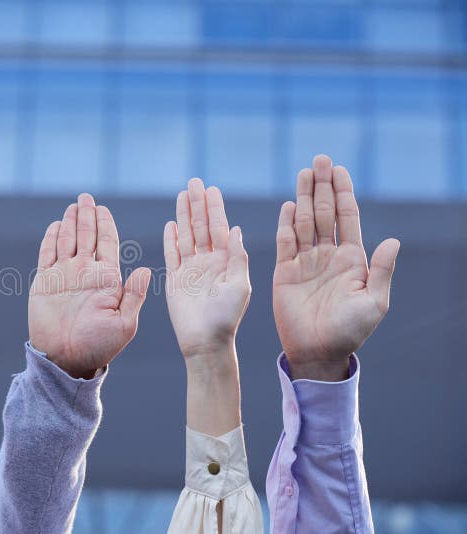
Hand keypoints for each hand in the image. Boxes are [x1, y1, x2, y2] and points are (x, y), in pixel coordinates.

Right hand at [28, 193, 150, 378]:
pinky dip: (51, 238)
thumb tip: (145, 269)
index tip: (102, 208)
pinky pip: (47, 254)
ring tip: (73, 206)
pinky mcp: (45, 281)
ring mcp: (64, 275)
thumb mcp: (124, 323)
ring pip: (68, 240)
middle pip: (87, 235)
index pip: (107, 243)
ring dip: (70, 222)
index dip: (105, 224)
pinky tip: (56, 225)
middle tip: (85, 198)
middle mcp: (86, 272)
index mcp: (107, 278)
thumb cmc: (99, 346)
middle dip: (87, 216)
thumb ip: (133, 295)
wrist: (65, 360)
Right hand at [164, 179, 250, 362]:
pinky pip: (171, 254)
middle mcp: (209, 261)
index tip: (212, 189)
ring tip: (182, 194)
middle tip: (194, 182)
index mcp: (227, 261)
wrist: (206, 342)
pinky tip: (170, 223)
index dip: (215, 209)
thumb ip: (237, 257)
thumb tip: (235, 229)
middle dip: (198, 204)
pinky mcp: (175, 278)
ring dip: (184, 215)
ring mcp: (191, 269)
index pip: (220, 228)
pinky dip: (170, 239)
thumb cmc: (227, 317)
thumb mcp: (240, 285)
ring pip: (186, 235)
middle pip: (201, 226)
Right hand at [273, 155, 399, 380]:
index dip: (343, 193)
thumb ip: (381, 271)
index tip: (339, 170)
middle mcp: (327, 255)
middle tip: (320, 159)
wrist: (318, 351)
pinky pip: (285, 242)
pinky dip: (286, 223)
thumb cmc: (350, 331)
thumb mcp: (374, 302)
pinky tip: (290, 204)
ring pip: (304, 221)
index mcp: (351, 259)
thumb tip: (392, 240)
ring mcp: (305, 262)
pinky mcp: (284, 272)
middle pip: (324, 212)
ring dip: (304, 196)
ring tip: (304, 172)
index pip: (347, 218)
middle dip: (322, 186)